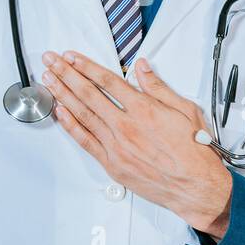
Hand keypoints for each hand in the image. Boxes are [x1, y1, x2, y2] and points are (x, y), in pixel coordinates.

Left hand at [40, 50, 233, 237]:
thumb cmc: (194, 152)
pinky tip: (60, 113)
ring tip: (49, 80)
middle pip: (89, 93)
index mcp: (144, 110)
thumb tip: (142, 69)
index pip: (108, 81)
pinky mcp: (112, 164)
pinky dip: (71, 126)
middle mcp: (126, 126)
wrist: (195, 187)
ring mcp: (116, 146)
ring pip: (83, 114)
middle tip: (51, 61)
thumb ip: (159, 88)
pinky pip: (86, 141)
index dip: (87, 66)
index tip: (72, 57)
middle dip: (67, 74)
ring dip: (63, 95)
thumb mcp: (185, 110)